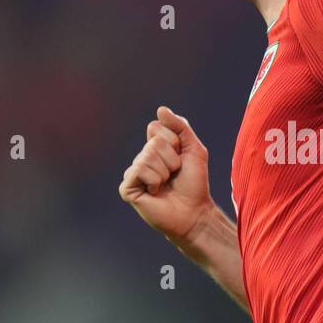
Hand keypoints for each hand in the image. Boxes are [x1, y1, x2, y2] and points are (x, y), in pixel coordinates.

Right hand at [118, 106, 213, 245]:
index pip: (156, 127)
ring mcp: (133, 173)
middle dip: (172, 159)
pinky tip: (156, 192)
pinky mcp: (127, 188)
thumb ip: (180, 127)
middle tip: (175, 175)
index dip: (175, 142)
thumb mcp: (194, 149)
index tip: (182, 159)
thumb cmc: (194, 183)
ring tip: (167, 185)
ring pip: (147, 157)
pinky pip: (139, 171)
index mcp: (154, 147)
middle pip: (153, 142)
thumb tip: (161, 109)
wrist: (194, 212)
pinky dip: (154, 181)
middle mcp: (141, 158)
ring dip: (165, 172)